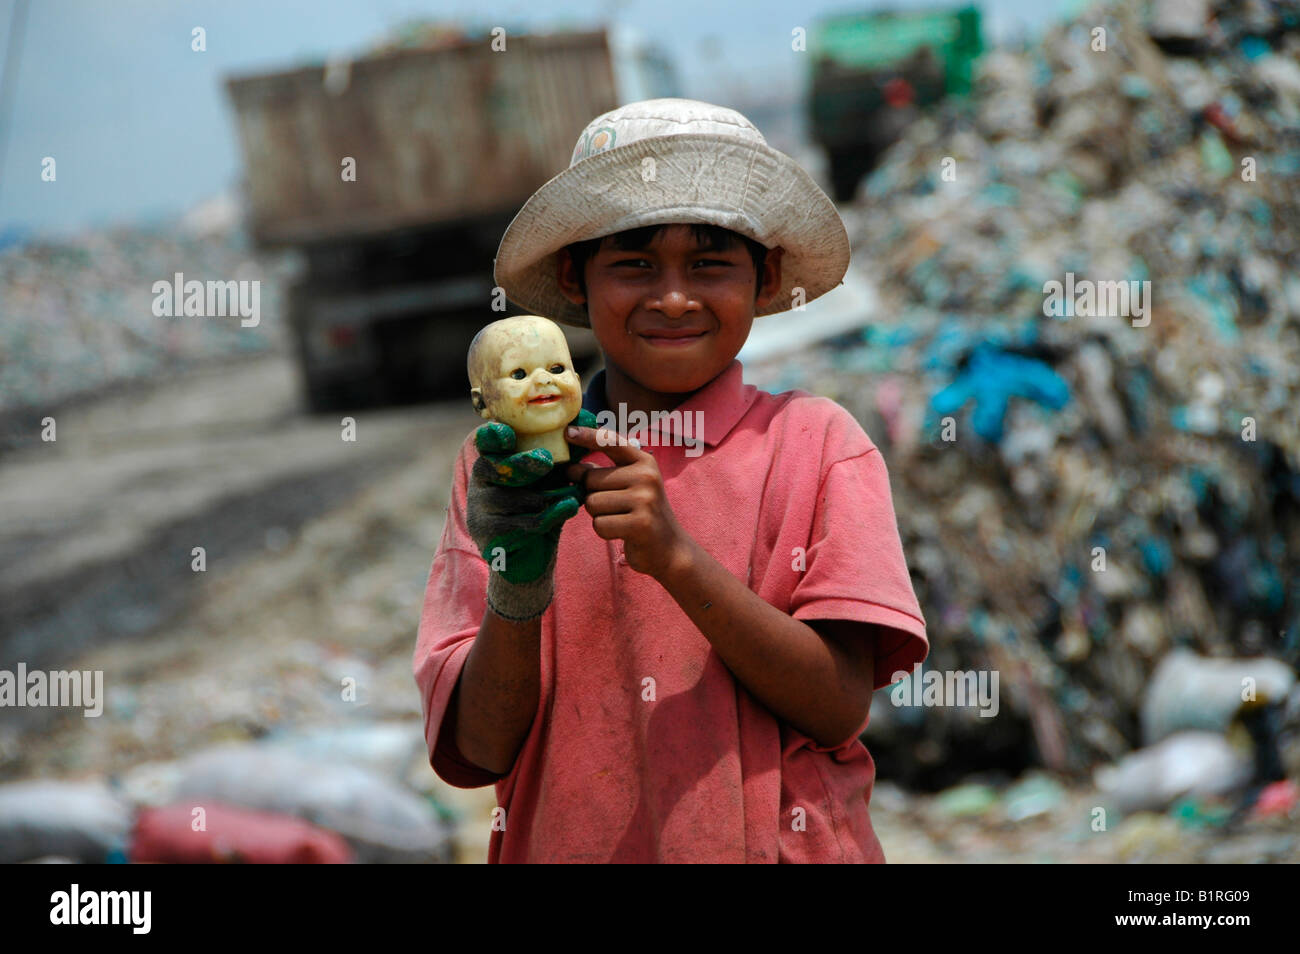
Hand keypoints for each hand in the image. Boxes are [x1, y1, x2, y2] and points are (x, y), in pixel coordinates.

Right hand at [464, 411, 595, 620]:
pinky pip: (525, 522)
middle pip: (497, 466)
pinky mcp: (491, 535)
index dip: (493, 436)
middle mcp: (481, 481)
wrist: (531, 553)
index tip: (508, 434)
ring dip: (550, 495)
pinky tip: (570, 508)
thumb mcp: (552, 476)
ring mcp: (482, 508)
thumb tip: (589, 417)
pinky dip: (552, 515)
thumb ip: (565, 450)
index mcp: (493, 458)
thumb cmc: (542, 504)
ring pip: (517, 497)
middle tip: (546, 461)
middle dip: (523, 463)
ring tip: (575, 493)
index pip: (486, 442)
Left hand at [563, 425, 692, 581]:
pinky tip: (622, 532)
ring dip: (599, 515)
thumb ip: (603, 474)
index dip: (586, 436)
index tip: (567, 432)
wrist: (669, 548)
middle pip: (590, 480)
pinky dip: (605, 531)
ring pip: (592, 503)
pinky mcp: (640, 524)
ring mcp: (645, 499)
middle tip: (614, 507)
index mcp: (644, 462)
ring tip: (620, 519)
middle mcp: (646, 476)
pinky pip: (600, 525)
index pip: (610, 442)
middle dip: (592, 495)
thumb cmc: (642, 513)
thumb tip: (572, 468)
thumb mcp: (629, 486)